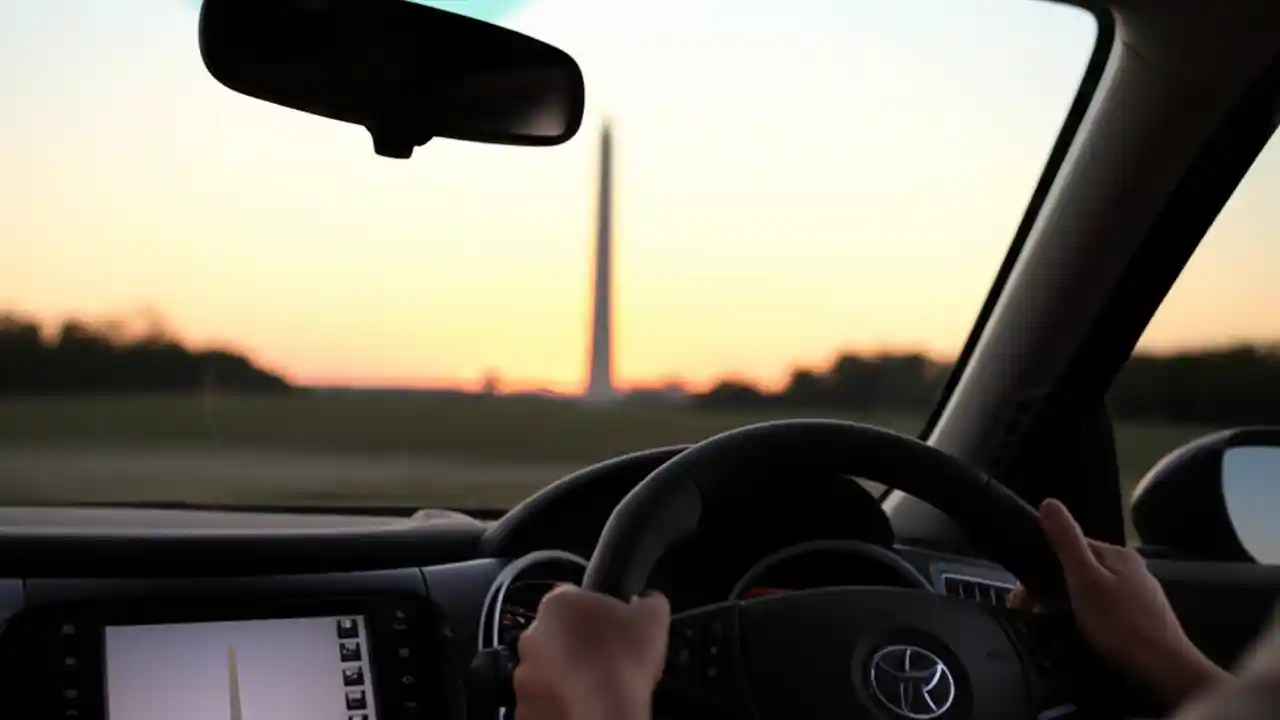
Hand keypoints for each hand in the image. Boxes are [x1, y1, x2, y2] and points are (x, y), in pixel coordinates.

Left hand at [514, 585, 669, 719]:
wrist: (605, 712)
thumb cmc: (626, 658)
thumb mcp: (653, 616)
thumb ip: (648, 599)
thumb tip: (646, 599)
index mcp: (558, 602)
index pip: (572, 596)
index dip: (594, 611)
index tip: (610, 627)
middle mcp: (532, 633)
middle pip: (555, 632)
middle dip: (575, 643)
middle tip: (604, 658)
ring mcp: (523, 670)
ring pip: (546, 667)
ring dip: (563, 673)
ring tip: (594, 686)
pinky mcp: (523, 702)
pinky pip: (542, 698)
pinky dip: (557, 701)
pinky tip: (580, 704)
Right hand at [1011, 499, 1230, 707]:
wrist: (1166, 671)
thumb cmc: (1120, 625)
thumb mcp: (1085, 581)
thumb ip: (1067, 541)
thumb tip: (1049, 502)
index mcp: (1116, 553)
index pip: (1070, 544)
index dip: (1043, 565)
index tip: (1025, 595)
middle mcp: (1132, 566)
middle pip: (1083, 567)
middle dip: (1056, 585)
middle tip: (1035, 612)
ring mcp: (1142, 592)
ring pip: (1095, 588)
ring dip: (1072, 601)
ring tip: (1059, 623)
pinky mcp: (1146, 617)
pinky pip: (1108, 606)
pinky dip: (1091, 615)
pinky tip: (1087, 632)